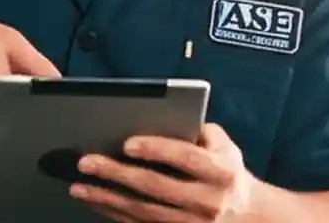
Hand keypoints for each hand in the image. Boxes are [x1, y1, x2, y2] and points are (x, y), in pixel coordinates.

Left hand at [70, 123, 255, 221]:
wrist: (250, 219)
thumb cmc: (229, 174)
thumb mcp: (225, 147)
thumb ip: (198, 130)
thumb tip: (162, 115)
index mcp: (221, 172)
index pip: (186, 158)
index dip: (157, 149)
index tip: (127, 142)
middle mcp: (207, 201)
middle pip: (156, 187)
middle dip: (117, 174)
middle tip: (86, 162)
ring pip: (142, 211)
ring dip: (107, 198)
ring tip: (78, 186)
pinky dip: (114, 213)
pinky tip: (94, 201)